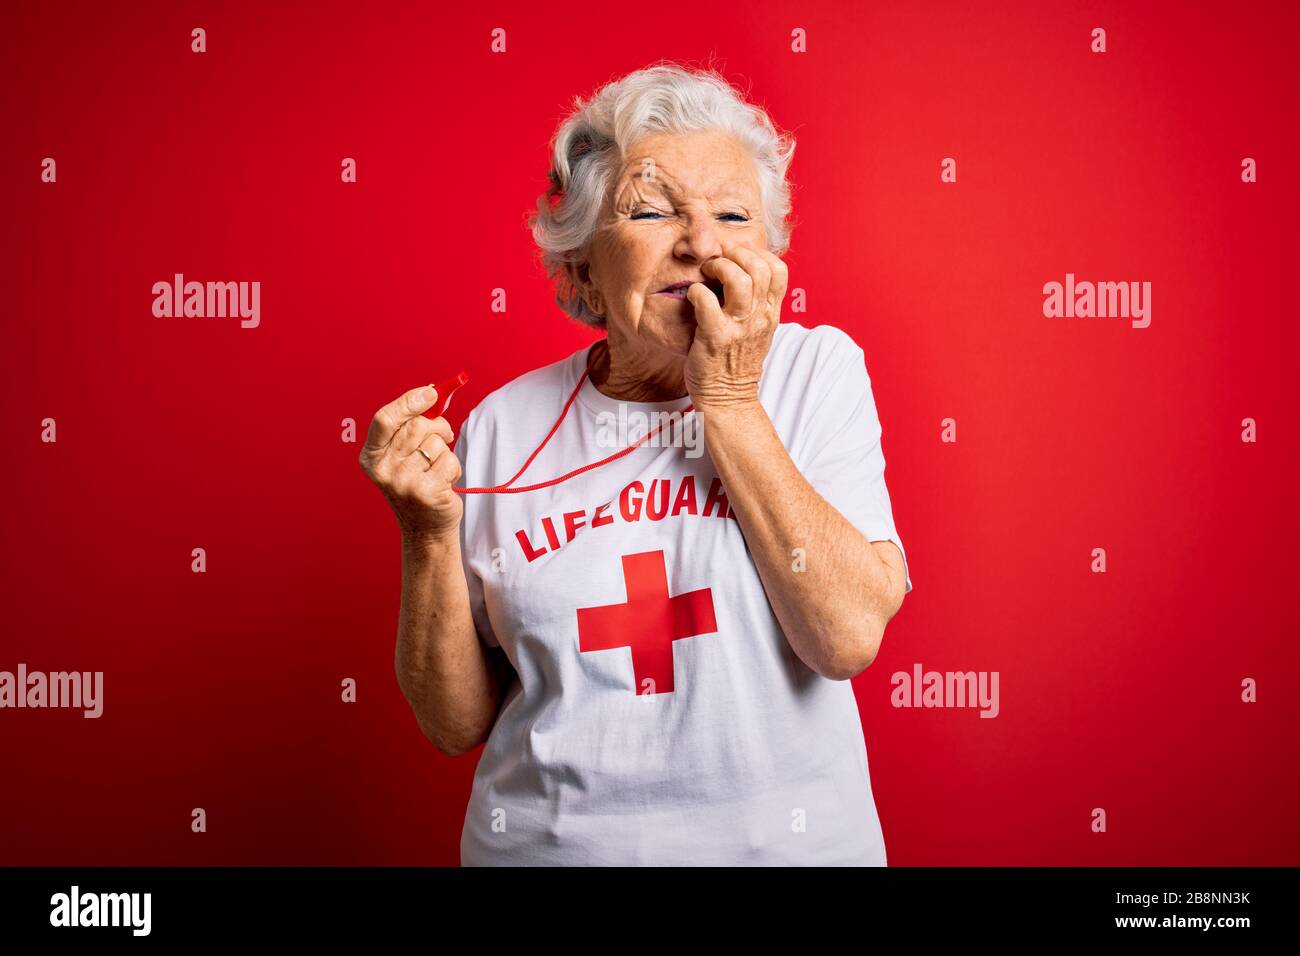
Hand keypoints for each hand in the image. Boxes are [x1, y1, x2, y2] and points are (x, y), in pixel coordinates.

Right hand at [358, 384, 462, 545]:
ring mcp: (403, 482)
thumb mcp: (403, 455)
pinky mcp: (426, 492)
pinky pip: (449, 461)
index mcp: (372, 456)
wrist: (425, 528)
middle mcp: (383, 469)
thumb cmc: (418, 484)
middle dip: (438, 426)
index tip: (431, 393)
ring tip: (438, 468)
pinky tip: (444, 482)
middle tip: (444, 435)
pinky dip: (453, 468)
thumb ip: (410, 426)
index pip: (385, 419)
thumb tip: (432, 392)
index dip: (409, 402)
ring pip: (436, 443)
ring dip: (445, 451)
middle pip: (417, 426)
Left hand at [683, 243, 788, 409]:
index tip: (737, 258)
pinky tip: (692, 297)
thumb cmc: (737, 361)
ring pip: (738, 278)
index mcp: (771, 312)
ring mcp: (738, 326)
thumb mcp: (759, 329)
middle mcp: (759, 317)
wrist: (728, 399)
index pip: (778, 269)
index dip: (756, 254)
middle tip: (717, 263)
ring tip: (706, 274)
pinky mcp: (715, 336)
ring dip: (717, 268)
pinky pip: (707, 300)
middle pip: (759, 267)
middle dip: (734, 255)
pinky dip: (696, 292)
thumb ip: (758, 303)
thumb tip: (746, 272)